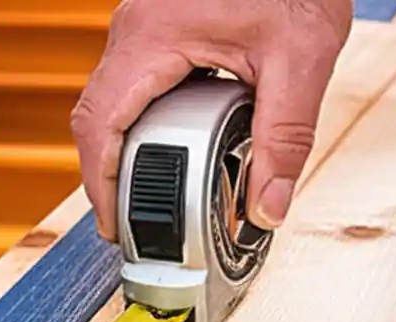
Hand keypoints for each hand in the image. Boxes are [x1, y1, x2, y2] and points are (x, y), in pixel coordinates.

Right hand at [70, 0, 351, 239]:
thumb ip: (286, 140)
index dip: (99, 183)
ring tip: (143, 194)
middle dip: (106, 175)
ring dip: (121, 149)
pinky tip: (163, 147)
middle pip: (96, 116)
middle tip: (129, 221)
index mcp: (154, 36)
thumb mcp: (300, 60)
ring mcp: (142, 25)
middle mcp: (135, 28)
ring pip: (110, 101)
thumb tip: (269, 205)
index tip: (114, 223)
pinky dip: (139, 123)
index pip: (101, 123)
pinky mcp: (158, 26)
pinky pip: (132, 83)